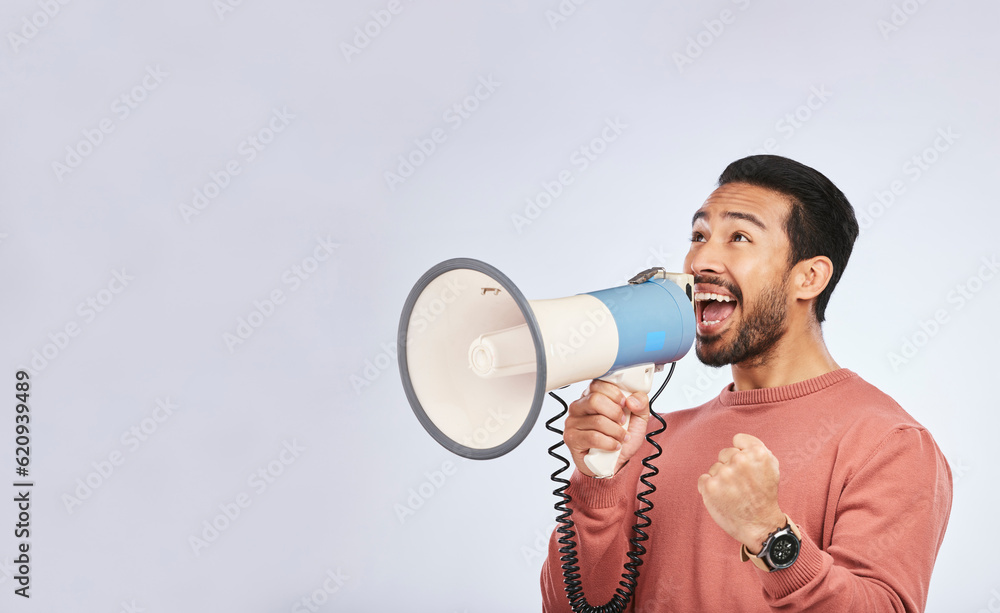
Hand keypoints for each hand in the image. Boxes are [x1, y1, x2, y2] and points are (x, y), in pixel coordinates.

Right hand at [563, 380, 649, 477]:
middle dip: (615, 413)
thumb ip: (641, 403)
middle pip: (595, 399)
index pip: (598, 384)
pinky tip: (614, 446)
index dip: (615, 393)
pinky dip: (609, 443)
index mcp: (593, 396)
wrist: (615, 463)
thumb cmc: (621, 438)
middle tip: (623, 422)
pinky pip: (593, 437)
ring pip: (597, 420)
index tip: (625, 404)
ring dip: (616, 432)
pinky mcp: (572, 438)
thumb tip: (632, 400)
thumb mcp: (638, 419)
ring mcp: (573, 422)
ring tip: (622, 437)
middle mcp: (579, 406)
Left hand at [697, 433, 785, 552]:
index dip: (742, 453)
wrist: (760, 525)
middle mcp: (740, 461)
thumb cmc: (764, 494)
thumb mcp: (771, 466)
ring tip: (735, 494)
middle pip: (725, 453)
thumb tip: (737, 440)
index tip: (747, 467)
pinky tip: (723, 498)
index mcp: (758, 453)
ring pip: (715, 468)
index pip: (738, 440)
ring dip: (721, 479)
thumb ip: (755, 448)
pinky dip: (710, 488)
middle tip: (742, 484)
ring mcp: (724, 474)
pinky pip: (704, 479)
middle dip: (731, 466)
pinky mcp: (709, 487)